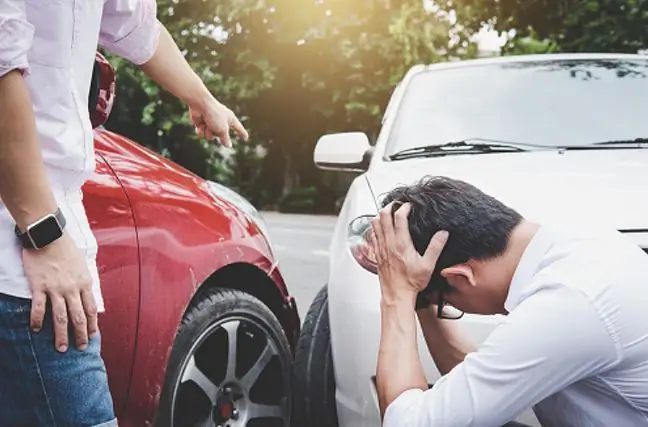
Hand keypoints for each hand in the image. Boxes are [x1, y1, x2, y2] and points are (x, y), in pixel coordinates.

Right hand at [22, 233, 97, 351]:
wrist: (48, 236)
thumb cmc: (66, 249)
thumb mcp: (82, 265)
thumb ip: (83, 282)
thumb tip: (86, 296)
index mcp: (84, 283)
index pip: (91, 309)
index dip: (92, 324)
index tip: (92, 336)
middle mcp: (72, 288)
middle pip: (78, 317)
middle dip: (80, 335)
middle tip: (79, 348)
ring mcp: (55, 288)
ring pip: (60, 317)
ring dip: (61, 335)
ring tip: (61, 348)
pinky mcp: (39, 286)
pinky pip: (38, 308)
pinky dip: (36, 320)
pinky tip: (35, 330)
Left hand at [190, 96, 248, 147]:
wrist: (200, 104)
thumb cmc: (214, 114)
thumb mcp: (223, 129)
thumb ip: (225, 138)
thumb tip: (228, 146)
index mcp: (230, 119)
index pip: (238, 128)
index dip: (242, 133)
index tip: (245, 138)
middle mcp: (221, 120)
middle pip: (221, 135)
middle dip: (218, 133)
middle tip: (215, 126)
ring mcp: (211, 122)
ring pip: (211, 136)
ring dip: (208, 132)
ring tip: (207, 124)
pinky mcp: (202, 123)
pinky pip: (203, 133)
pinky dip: (201, 130)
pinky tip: (200, 124)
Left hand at [370, 202, 448, 303]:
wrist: (397, 295)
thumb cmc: (411, 283)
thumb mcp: (428, 265)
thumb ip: (436, 247)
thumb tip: (443, 233)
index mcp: (401, 244)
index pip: (399, 217)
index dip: (404, 207)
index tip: (409, 206)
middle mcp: (389, 243)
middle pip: (383, 216)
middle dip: (390, 206)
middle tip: (397, 205)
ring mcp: (380, 248)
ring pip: (375, 224)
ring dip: (380, 215)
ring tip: (388, 213)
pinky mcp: (376, 253)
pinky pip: (372, 235)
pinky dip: (375, 227)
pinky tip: (380, 228)